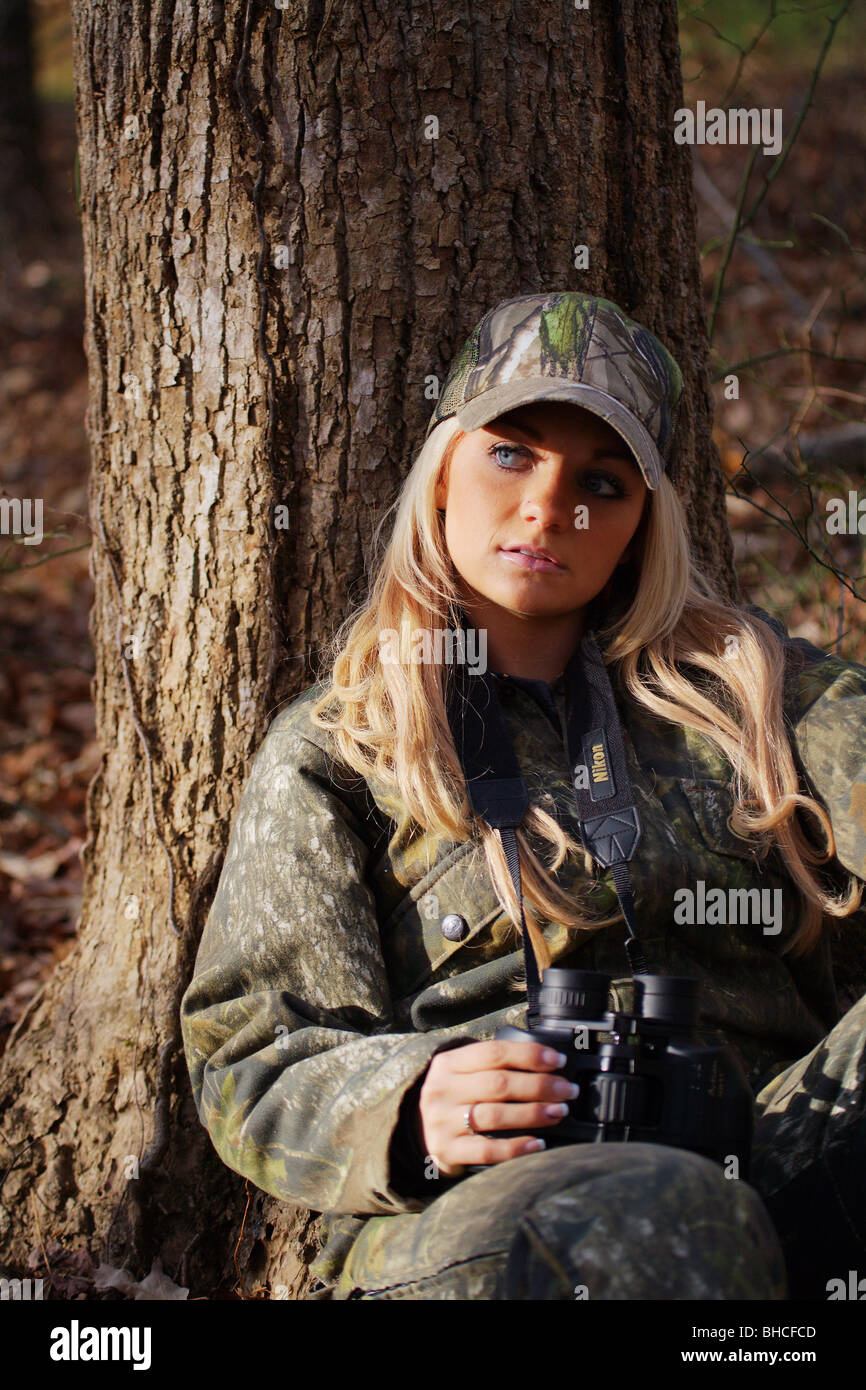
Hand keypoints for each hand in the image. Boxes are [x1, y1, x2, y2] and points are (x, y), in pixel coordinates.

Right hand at [416, 1040, 578, 1177]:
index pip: (494, 1053)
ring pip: (495, 1116)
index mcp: (448, 1063)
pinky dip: (517, 1147)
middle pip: (498, 1084)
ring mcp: (442, 1122)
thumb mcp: (463, 1073)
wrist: (419, 1131)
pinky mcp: (448, 1151)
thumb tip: (547, 1064)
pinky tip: (538, 1144)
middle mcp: (442, 1090)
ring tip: (558, 1112)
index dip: (530, 1055)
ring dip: (533, 1113)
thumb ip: (493, 1066)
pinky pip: (488, 1150)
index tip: (558, 1060)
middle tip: (567, 1090)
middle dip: (540, 1086)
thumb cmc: (455, 1097)